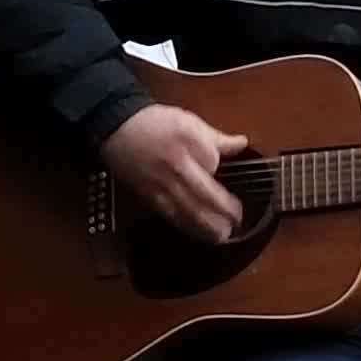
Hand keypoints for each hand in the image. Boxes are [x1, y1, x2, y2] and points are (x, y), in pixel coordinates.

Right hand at [101, 104, 249, 242]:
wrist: (118, 127)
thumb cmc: (156, 124)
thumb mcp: (190, 123)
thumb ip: (218, 139)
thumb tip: (242, 144)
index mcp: (188, 154)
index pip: (212, 175)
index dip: (226, 193)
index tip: (240, 206)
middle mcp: (175, 175)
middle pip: (201, 200)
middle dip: (219, 216)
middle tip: (235, 228)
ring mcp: (160, 188)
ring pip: (185, 212)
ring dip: (203, 227)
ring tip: (218, 238)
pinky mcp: (148, 196)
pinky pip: (168, 215)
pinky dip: (182, 226)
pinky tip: (192, 233)